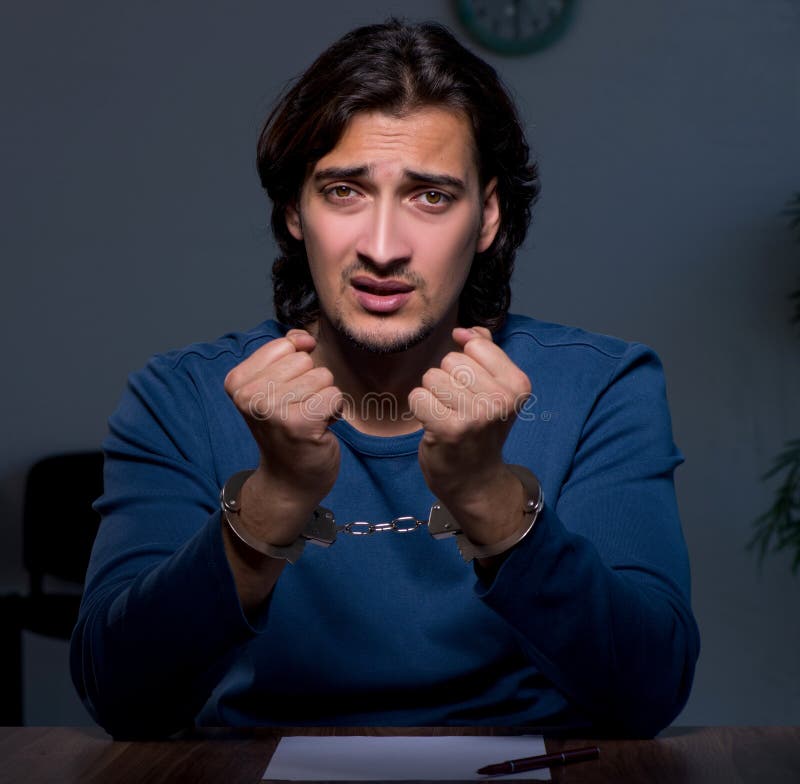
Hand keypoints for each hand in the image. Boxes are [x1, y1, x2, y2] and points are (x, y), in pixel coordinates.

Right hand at [224, 329, 341, 544]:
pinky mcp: (299, 424)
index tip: (286, 396)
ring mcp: (272, 410)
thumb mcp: (277, 385)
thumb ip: (287, 351)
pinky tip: (319, 429)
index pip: (285, 346)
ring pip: (322, 377)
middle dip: (311, 384)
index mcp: (237, 381)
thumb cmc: (287, 429)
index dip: (296, 368)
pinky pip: (334, 395)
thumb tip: (304, 338)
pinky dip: (334, 412)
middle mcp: (249, 395)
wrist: (290, 480)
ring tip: (308, 420)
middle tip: (299, 411)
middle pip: (305, 360)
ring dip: (323, 399)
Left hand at [408, 326, 531, 543]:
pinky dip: (420, 410)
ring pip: (432, 377)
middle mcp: (501, 400)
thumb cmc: (480, 430)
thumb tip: (465, 330)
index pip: (475, 345)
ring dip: (432, 396)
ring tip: (447, 416)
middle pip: (451, 361)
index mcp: (517, 385)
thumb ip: (485, 353)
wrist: (476, 480)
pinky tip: (434, 425)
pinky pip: (418, 396)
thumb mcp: (495, 389)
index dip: (465, 365)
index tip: (473, 391)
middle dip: (447, 381)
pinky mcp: (449, 429)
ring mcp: (476, 416)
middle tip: (459, 408)